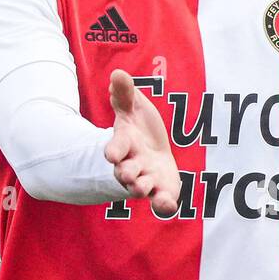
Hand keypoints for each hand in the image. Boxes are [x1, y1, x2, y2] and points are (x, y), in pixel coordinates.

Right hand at [104, 69, 180, 213]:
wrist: (153, 152)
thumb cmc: (140, 128)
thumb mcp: (133, 107)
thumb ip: (125, 94)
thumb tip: (117, 74)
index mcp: (125, 144)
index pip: (116, 148)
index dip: (113, 150)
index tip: (110, 154)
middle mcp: (132, 164)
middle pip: (124, 171)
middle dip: (125, 173)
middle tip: (127, 174)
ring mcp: (146, 179)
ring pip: (139, 187)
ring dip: (140, 188)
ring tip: (143, 188)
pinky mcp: (161, 191)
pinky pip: (160, 201)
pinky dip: (163, 205)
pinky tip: (168, 205)